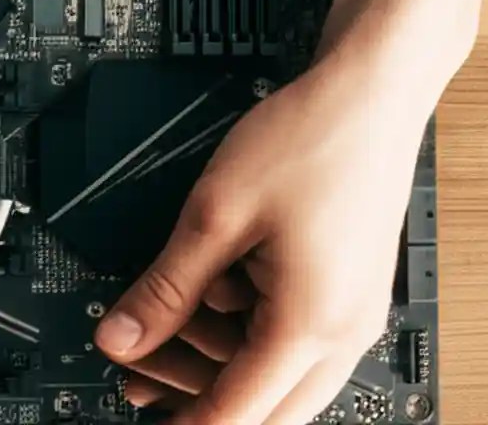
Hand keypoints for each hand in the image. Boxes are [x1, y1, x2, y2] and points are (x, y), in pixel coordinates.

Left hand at [94, 61, 428, 423]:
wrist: (369, 96)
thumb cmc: (309, 141)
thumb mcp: (214, 215)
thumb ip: (164, 288)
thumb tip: (118, 337)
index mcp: (310, 325)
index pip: (236, 415)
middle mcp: (343, 334)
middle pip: (266, 413)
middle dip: (195, 400)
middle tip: (134, 378)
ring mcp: (352, 315)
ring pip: (280, 382)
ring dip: (218, 368)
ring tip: (156, 336)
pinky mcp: (348, 295)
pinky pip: (295, 344)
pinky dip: (246, 338)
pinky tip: (207, 306)